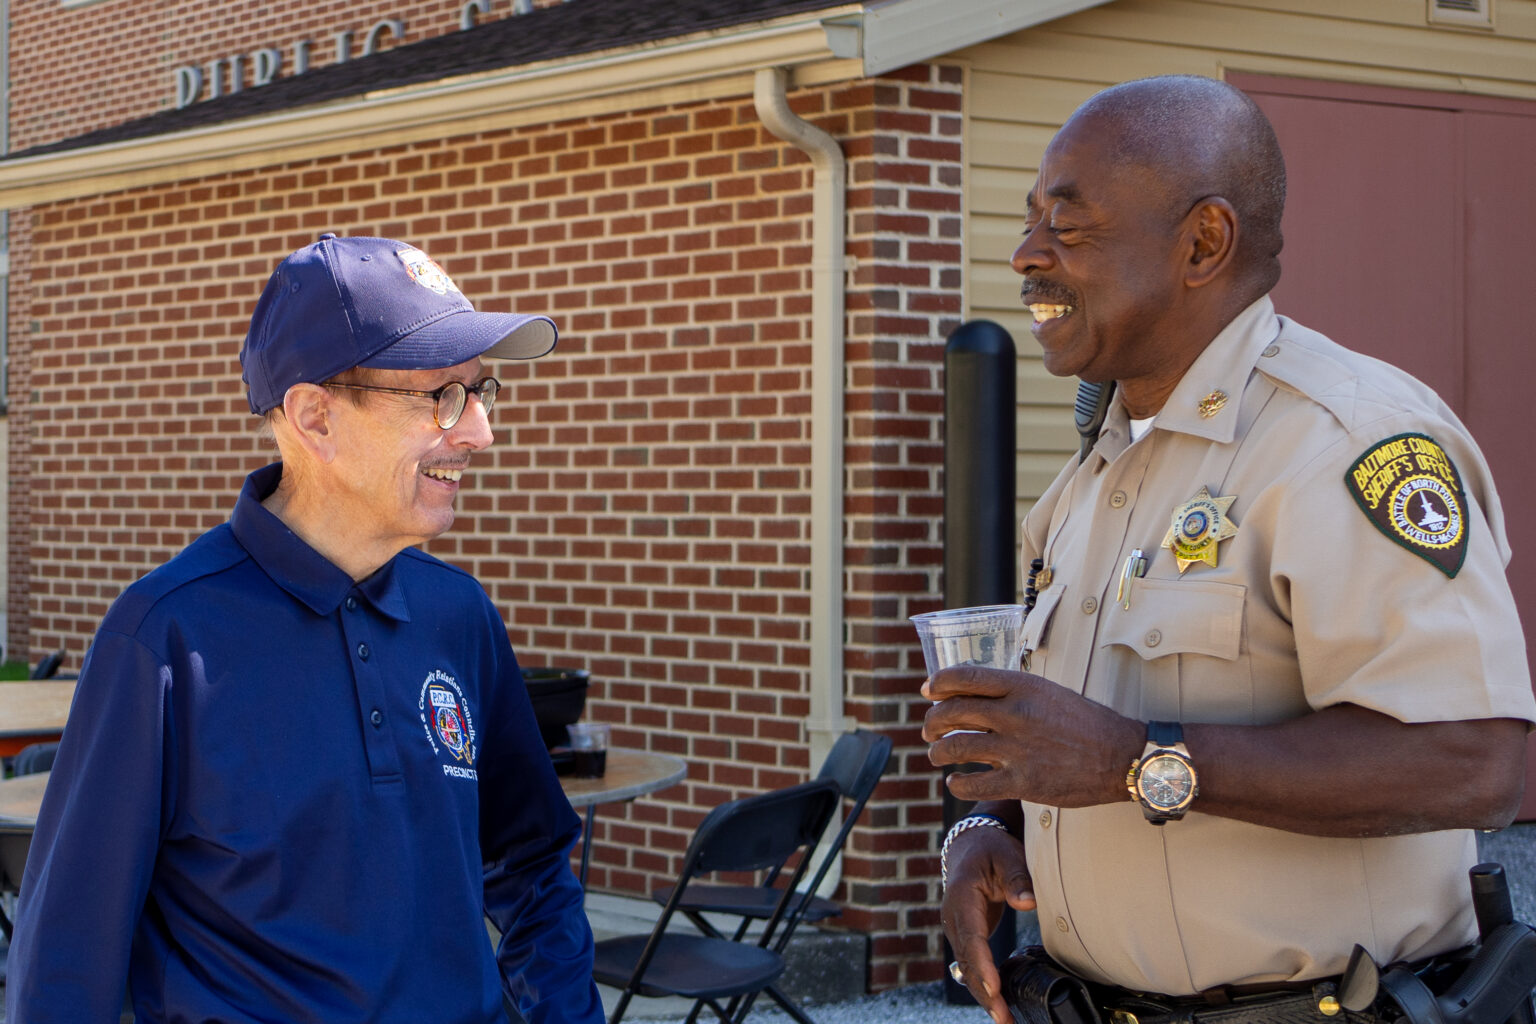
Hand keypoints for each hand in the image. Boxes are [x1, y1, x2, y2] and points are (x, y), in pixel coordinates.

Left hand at [922, 666, 1141, 806]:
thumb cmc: (1085, 723)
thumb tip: (974, 695)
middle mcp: (1015, 714)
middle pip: (952, 712)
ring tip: (937, 755)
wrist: (1121, 756)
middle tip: (929, 730)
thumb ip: (1013, 692)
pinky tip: (956, 782)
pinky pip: (974, 784)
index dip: (938, 683)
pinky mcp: (1022, 783)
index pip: (965, 677)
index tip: (928, 690)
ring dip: (938, 752)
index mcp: (1022, 687)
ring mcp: (1017, 749)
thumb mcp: (1048, 693)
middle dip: (932, 722)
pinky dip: (957, 784)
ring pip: (956, 748)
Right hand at [942, 824, 1035, 1023]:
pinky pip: (972, 964)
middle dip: (984, 991)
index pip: (971, 936)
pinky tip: (998, 1004)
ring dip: (984, 994)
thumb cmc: (991, 850)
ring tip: (1004, 1019)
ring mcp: (957, 929)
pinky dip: (983, 985)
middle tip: (1003, 1017)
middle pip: (967, 960)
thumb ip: (1018, 877)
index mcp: (962, 896)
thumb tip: (1028, 902)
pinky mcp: (966, 936)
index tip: (994, 988)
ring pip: (967, 968)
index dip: (982, 964)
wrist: (970, 847)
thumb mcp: (1007, 855)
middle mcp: (954, 917)